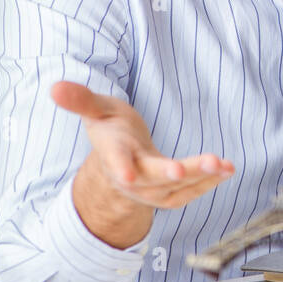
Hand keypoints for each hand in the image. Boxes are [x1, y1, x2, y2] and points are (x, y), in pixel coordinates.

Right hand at [50, 81, 233, 247]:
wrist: (123, 164)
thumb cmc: (112, 131)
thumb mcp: (97, 110)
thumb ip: (81, 100)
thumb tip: (55, 87)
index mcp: (113, 153)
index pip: (115, 161)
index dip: (121, 168)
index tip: (128, 175)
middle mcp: (133, 177)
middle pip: (151, 177)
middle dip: (168, 173)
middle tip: (182, 170)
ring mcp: (152, 189)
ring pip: (175, 188)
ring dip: (199, 177)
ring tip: (222, 164)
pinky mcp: (170, 194)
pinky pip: (191, 192)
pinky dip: (210, 182)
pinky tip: (227, 169)